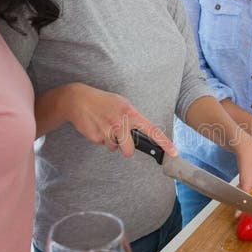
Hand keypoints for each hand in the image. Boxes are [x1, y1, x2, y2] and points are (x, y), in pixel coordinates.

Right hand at [56, 83, 176, 156]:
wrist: (77, 99)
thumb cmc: (103, 101)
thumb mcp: (122, 103)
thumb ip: (132, 117)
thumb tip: (142, 131)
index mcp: (130, 113)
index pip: (152, 130)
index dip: (164, 143)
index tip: (174, 152)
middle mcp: (120, 122)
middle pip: (129, 150)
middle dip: (125, 148)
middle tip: (119, 137)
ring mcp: (107, 130)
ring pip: (114, 148)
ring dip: (111, 141)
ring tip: (105, 127)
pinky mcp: (96, 137)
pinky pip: (102, 144)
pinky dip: (100, 138)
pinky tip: (97, 126)